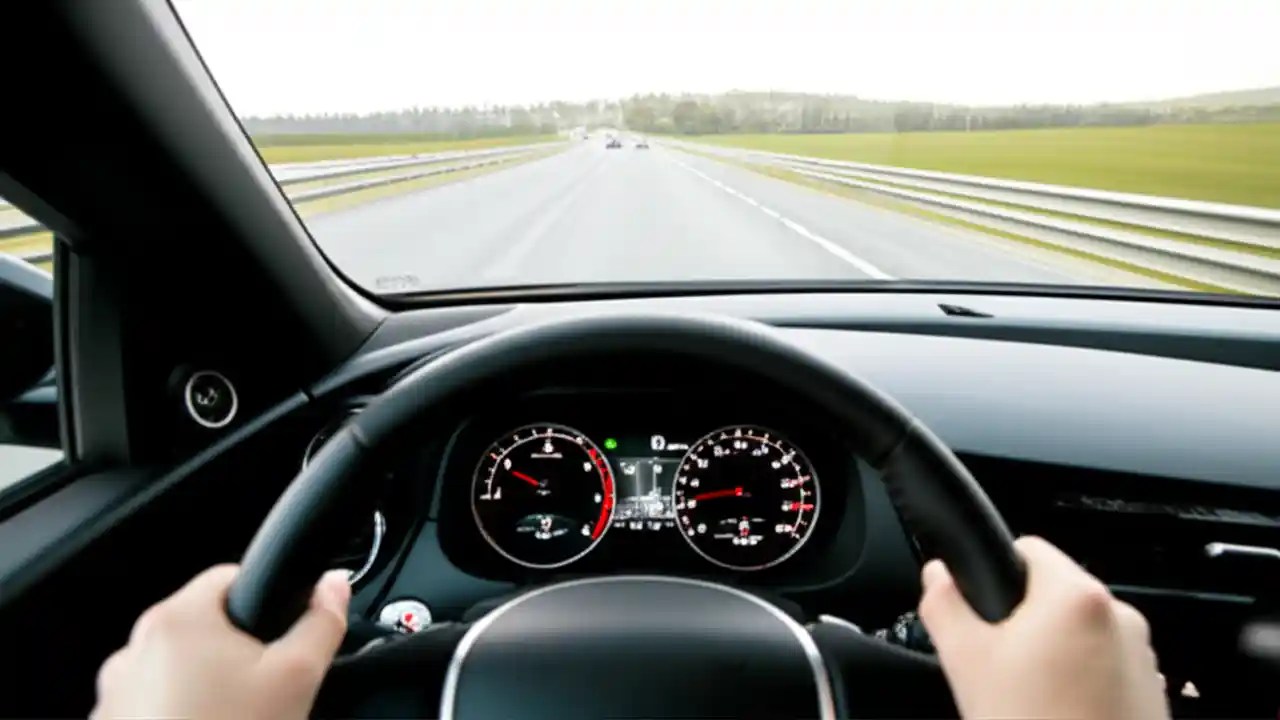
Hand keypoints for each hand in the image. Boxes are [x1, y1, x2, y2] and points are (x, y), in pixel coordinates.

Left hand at [92, 565, 350, 719]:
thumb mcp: (296, 678)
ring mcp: (114, 691)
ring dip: (205, 684)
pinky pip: (153, 704)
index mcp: (177, 620)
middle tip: (263, 688)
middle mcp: (133, 648)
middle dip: (237, 652)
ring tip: (233, 717)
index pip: (230, 576)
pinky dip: (178, 713)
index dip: (267, 601)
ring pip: (179, 669)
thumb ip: (321, 623)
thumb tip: (333, 585)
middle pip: (204, 627)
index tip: (281, 634)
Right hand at [919, 536, 1168, 719]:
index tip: (981, 617)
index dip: (995, 576)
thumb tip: (938, 575)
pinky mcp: (1153, 695)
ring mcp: (1143, 658)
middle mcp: (1121, 617)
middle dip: (1024, 623)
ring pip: (1079, 635)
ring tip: (1030, 700)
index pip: (1027, 548)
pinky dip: (1080, 684)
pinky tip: (1058, 716)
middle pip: (1054, 595)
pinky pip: (1105, 670)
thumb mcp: (965, 661)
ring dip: (1053, 654)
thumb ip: (944, 603)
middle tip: (998, 668)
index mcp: (1076, 595)